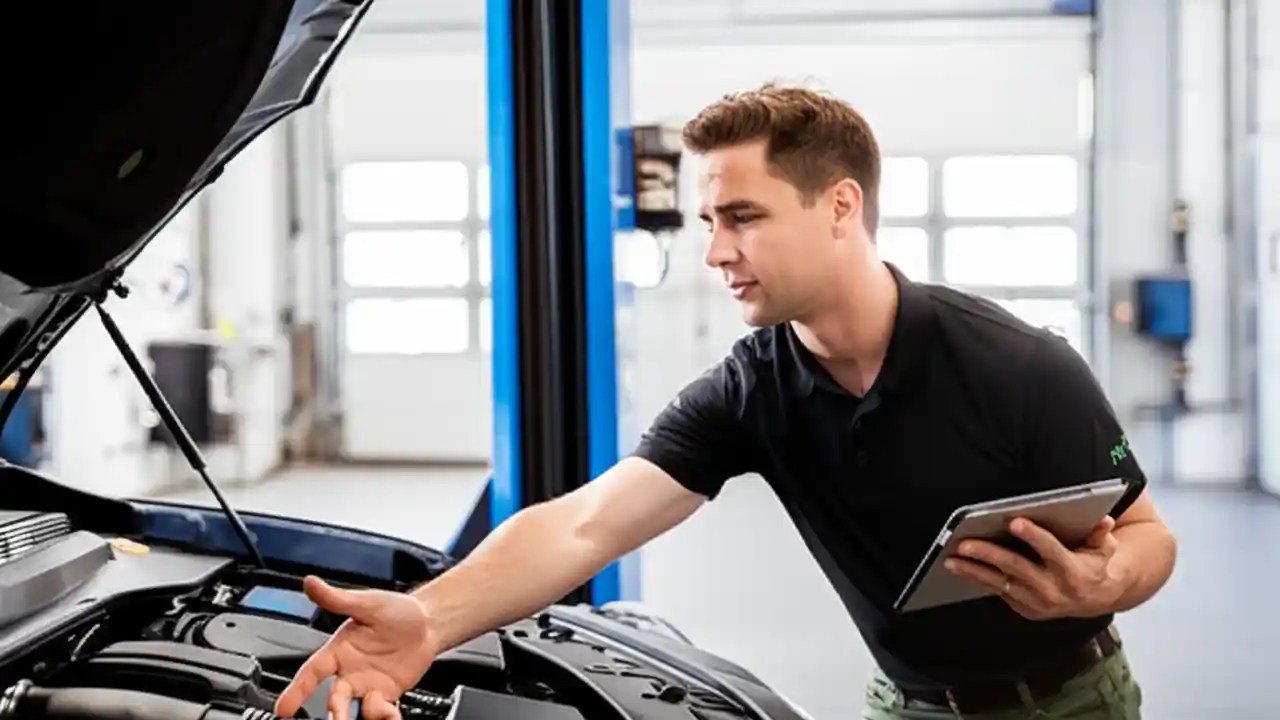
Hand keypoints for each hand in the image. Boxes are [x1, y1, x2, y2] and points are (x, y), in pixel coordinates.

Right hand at [274, 576, 438, 719]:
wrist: (428, 623)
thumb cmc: (396, 610)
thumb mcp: (367, 603)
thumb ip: (337, 599)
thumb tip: (310, 582)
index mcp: (339, 651)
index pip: (312, 673)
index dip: (296, 691)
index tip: (283, 709)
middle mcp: (350, 672)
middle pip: (334, 699)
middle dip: (333, 712)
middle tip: (336, 718)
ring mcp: (368, 686)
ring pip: (356, 711)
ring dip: (359, 716)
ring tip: (374, 710)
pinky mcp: (387, 695)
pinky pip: (380, 714)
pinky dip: (385, 718)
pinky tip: (391, 714)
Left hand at [944, 516, 1122, 620]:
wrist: (1096, 598)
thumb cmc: (1094, 564)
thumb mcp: (1105, 549)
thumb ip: (1100, 534)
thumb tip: (1104, 520)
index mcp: (1072, 571)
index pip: (1050, 551)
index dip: (1034, 536)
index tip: (1014, 522)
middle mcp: (1053, 589)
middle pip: (1016, 567)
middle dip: (988, 554)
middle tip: (965, 543)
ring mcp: (1037, 602)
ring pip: (1000, 583)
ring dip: (973, 571)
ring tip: (950, 560)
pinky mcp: (1026, 609)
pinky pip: (998, 592)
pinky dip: (979, 580)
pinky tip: (961, 568)